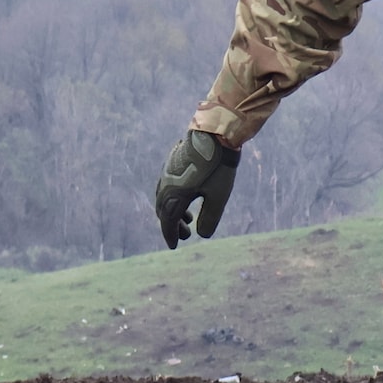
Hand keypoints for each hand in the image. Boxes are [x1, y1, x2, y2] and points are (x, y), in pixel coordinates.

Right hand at [155, 130, 240, 247]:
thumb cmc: (218, 168)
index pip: (168, 222)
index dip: (170, 235)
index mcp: (174, 196)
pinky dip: (173, 198)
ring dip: (173, 212)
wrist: (214, 136)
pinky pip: (167, 187)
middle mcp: (166, 185)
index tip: (174, 246)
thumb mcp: (218, 196)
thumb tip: (202, 235)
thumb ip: (210, 218)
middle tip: (186, 235)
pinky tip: (188, 197)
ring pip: (164, 198)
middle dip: (172, 225)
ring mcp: (167, 173)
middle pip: (164, 211)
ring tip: (188, 219)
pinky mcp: (171, 164)